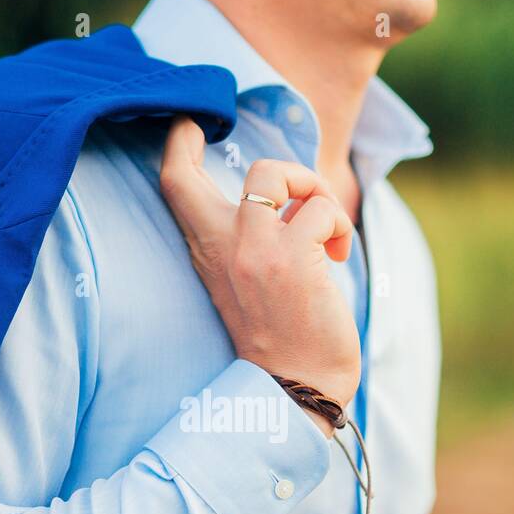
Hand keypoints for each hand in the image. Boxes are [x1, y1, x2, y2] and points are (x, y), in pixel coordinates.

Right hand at [159, 117, 360, 434]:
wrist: (297, 389)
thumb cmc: (282, 340)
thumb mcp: (249, 283)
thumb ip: (252, 240)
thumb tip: (288, 196)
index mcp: (206, 254)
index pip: (174, 188)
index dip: (176, 145)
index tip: (189, 124)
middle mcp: (220, 247)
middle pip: (189, 173)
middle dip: (222, 151)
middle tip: (283, 174)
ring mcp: (253, 250)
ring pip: (273, 172)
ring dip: (311, 189)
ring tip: (328, 229)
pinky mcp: (293, 256)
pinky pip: (321, 208)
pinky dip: (339, 225)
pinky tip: (339, 255)